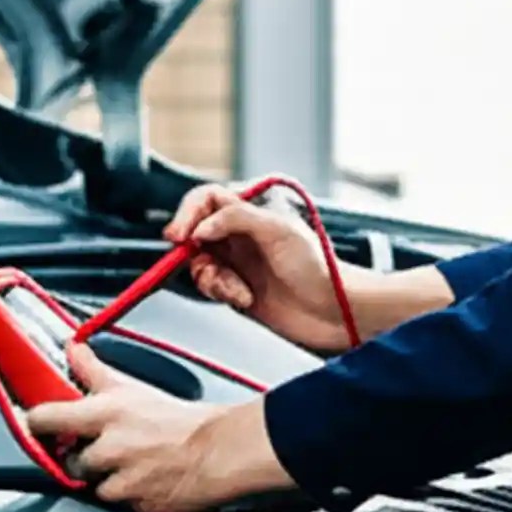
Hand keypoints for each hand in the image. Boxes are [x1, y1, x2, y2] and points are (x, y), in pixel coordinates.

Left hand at [26, 343, 293, 511]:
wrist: (218, 453)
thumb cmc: (178, 421)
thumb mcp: (131, 389)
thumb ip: (94, 371)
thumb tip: (72, 349)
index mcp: (103, 414)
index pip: (44, 419)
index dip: (38, 422)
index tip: (39, 423)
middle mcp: (108, 448)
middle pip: (69, 460)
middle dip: (83, 456)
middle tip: (104, 447)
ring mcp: (120, 481)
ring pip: (92, 485)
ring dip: (104, 479)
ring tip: (129, 464)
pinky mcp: (133, 506)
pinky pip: (115, 504)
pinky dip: (124, 496)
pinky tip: (140, 480)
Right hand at [163, 183, 360, 353]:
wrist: (332, 311)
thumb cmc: (317, 266)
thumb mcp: (278, 230)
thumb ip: (236, 218)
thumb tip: (201, 227)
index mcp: (251, 211)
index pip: (206, 199)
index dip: (188, 213)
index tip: (179, 234)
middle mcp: (239, 233)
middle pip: (194, 231)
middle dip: (191, 248)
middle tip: (192, 260)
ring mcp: (236, 262)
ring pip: (198, 262)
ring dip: (211, 276)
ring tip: (235, 287)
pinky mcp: (234, 288)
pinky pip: (210, 286)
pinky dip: (221, 292)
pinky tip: (244, 298)